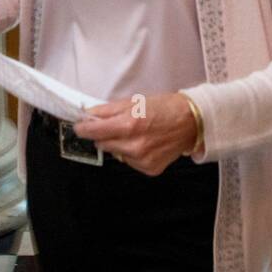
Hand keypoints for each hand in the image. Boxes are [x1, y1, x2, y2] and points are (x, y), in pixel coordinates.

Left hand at [73, 92, 198, 175]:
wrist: (191, 122)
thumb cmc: (165, 108)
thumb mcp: (135, 102)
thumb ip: (108, 110)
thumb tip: (88, 114)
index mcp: (129, 124)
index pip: (94, 131)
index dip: (83, 128)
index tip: (80, 127)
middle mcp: (134, 145)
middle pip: (102, 144)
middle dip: (104, 135)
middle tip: (116, 126)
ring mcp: (142, 160)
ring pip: (116, 154)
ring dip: (119, 145)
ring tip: (136, 134)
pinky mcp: (149, 169)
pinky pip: (130, 162)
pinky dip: (132, 154)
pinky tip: (145, 144)